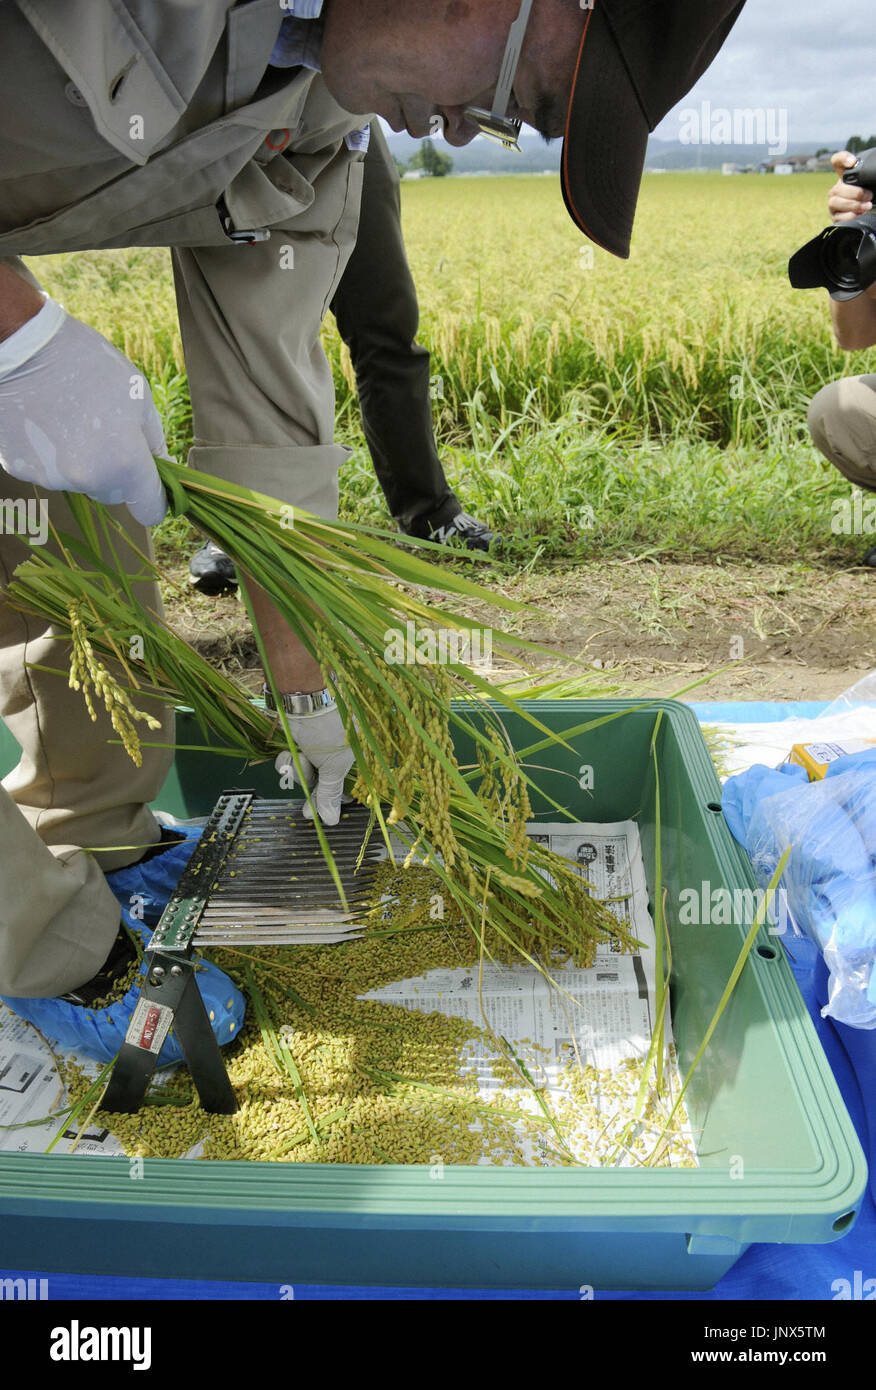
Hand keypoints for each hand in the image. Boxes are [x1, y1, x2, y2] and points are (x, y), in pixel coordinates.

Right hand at [0, 299, 167, 525]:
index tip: (154, 487)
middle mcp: (88, 479)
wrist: (20, 346)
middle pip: (112, 494)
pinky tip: (46, 421)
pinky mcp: (20, 470)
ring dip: (82, 462)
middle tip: (105, 432)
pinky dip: (51, 455)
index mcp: (124, 463)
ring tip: (70, 419)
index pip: (150, 510)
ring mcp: (51, 477)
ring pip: (79, 482)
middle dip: (117, 473)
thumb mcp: (138, 394)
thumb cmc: (87, 363)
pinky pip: (49, 471)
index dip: (156, 500)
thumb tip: (163, 467)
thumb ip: (153, 440)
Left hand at [274, 707, 354, 826]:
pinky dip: (286, 759)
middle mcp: (334, 754)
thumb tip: (332, 821)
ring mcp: (316, 748)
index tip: (313, 815)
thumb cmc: (329, 731)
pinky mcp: (298, 742)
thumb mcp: (333, 766)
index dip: (327, 802)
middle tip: (304, 796)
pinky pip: (290, 761)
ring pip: (302, 773)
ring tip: (299, 756)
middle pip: (319, 783)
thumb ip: (330, 793)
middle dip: (309, 782)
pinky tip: (288, 752)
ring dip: (297, 769)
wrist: (305, 698)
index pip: (341, 788)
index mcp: (352, 759)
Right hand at [828, 150, 873, 223]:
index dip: (842, 159)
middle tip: (869, 195)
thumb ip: (869, 176)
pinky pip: (838, 216)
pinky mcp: (834, 217)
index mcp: (845, 176)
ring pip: (835, 202)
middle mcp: (837, 189)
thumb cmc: (870, 196)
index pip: (837, 161)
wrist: (869, 213)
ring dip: (853, 205)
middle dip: (855, 193)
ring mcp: (834, 203)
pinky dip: (850, 216)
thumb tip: (875, 172)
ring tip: (867, 206)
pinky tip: (859, 214)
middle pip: (838, 188)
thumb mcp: (870, 183)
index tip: (852, 162)